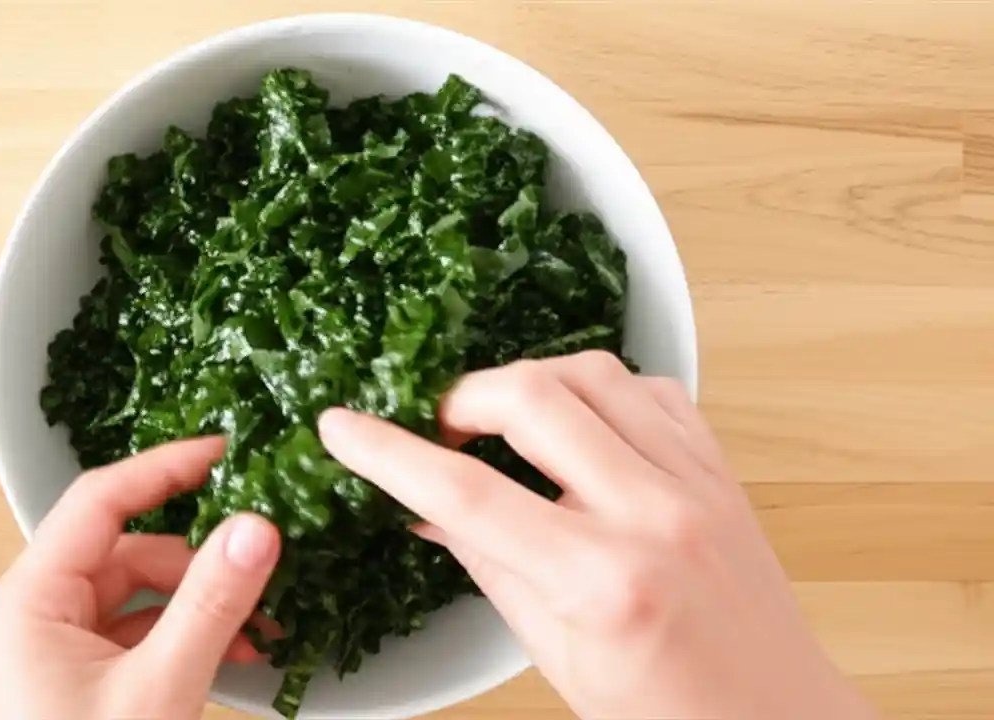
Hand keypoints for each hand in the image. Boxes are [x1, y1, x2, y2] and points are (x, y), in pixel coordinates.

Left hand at [0, 437, 279, 719]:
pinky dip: (183, 635)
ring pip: (137, 593)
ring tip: (261, 625)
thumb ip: (209, 605)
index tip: (226, 451)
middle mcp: (30, 612)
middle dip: (199, 558)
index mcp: (26, 601)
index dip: (167, 468)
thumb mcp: (156, 691)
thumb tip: (257, 528)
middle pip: (127, 549)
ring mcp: (50, 646)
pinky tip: (235, 652)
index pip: (101, 500)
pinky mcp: (73, 676)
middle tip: (263, 559)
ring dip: (199, 602)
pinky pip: (134, 632)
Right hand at [318, 353, 877, 719]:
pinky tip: (579, 425)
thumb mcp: (556, 653)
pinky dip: (600, 391)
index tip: (342, 426)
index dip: (389, 452)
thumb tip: (421, 507)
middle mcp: (654, 516)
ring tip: (502, 422)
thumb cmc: (667, 713)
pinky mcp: (721, 470)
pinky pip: (652, 389)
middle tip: (441, 430)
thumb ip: (487, 565)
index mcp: (601, 582)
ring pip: (594, 373)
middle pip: (534, 398)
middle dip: (464, 398)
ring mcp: (696, 484)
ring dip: (531, 382)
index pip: (467, 494)